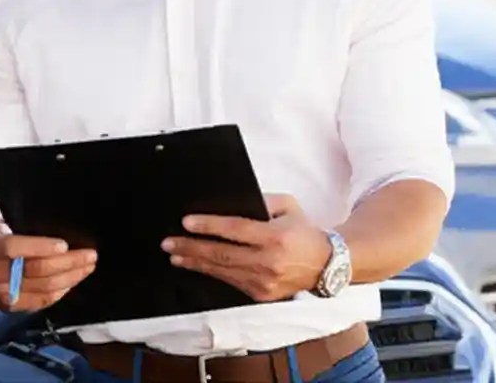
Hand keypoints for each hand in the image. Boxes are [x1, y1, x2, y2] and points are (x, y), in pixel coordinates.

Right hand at [0, 233, 96, 311]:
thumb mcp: (0, 230)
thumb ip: (24, 236)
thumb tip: (60, 238)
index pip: (15, 248)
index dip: (40, 247)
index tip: (64, 244)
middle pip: (38, 270)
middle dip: (69, 263)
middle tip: (90, 255)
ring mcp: (5, 294)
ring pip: (45, 288)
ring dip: (71, 277)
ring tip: (87, 267)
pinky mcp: (12, 307)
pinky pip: (41, 301)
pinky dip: (60, 291)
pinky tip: (72, 281)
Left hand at [162, 194, 331, 302]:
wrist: (326, 264)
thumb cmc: (304, 231)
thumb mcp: (289, 206)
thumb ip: (263, 201)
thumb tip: (233, 202)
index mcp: (275, 236)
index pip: (235, 230)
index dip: (209, 227)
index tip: (187, 223)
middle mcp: (268, 261)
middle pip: (222, 255)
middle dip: (191, 248)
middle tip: (169, 243)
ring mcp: (263, 282)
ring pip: (222, 272)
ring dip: (195, 263)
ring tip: (175, 256)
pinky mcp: (261, 295)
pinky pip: (231, 282)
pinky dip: (213, 273)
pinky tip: (198, 267)